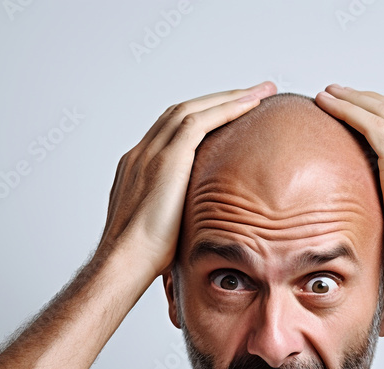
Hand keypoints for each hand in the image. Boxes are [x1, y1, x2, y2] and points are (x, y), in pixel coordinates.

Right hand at [97, 81, 276, 276]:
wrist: (124, 262)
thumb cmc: (142, 259)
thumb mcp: (162, 229)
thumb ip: (178, 217)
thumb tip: (201, 228)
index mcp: (137, 169)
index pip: (171, 132)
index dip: (201, 119)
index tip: (225, 116)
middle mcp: (141, 154)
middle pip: (181, 112)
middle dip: (217, 100)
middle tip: (251, 93)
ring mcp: (151, 152)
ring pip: (192, 109)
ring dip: (229, 98)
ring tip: (260, 91)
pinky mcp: (167, 158)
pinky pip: (200, 121)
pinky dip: (227, 108)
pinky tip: (251, 104)